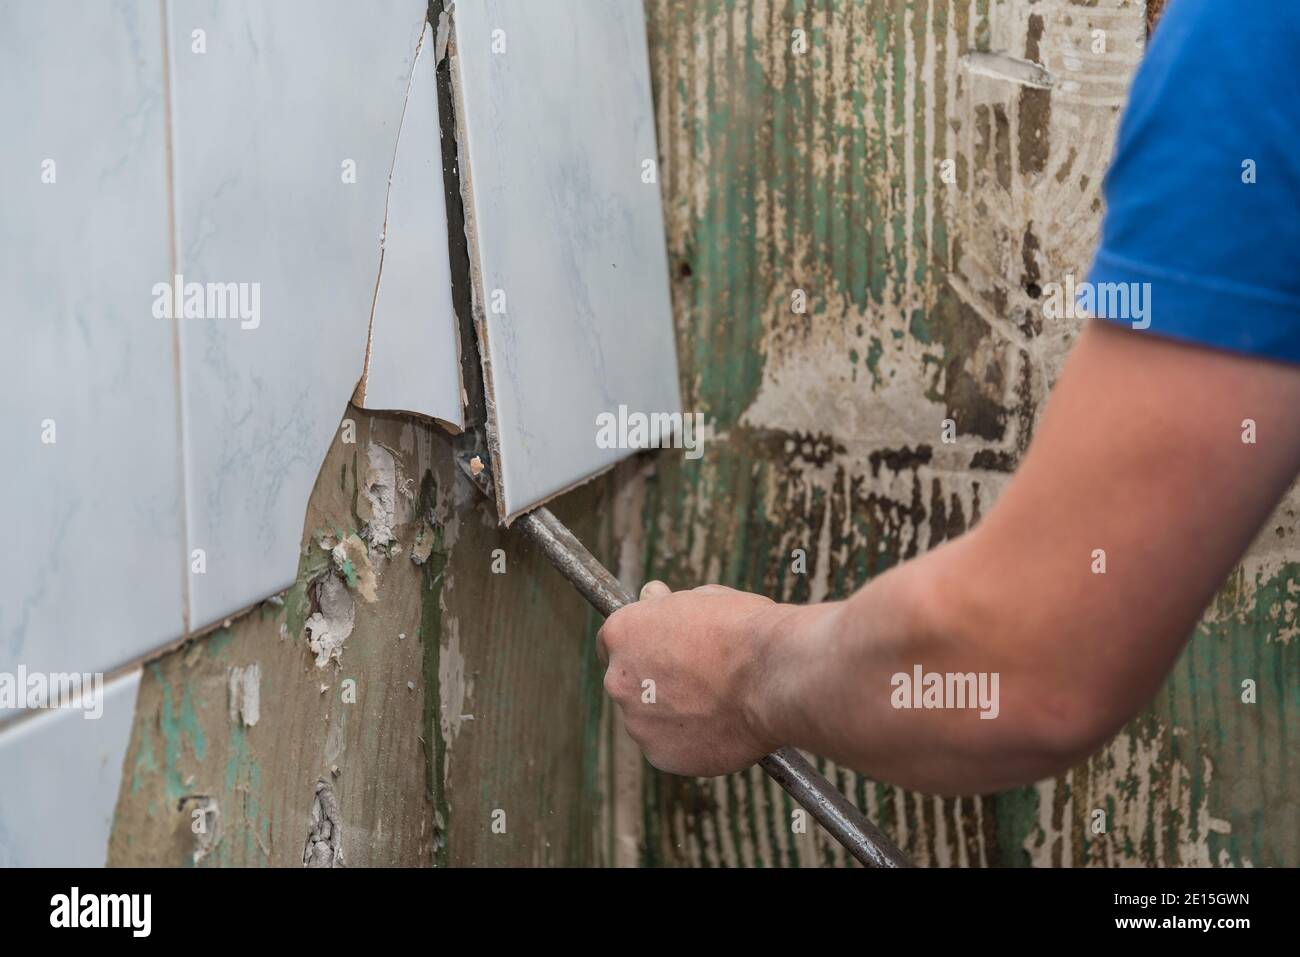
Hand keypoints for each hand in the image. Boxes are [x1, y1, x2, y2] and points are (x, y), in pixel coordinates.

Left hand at [597, 581, 783, 775]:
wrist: (774, 675)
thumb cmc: (745, 631)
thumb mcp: (703, 598)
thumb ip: (667, 606)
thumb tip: (652, 597)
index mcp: (623, 633)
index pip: (613, 643)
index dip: (640, 648)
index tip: (661, 654)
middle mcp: (619, 679)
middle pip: (628, 684)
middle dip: (655, 683)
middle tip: (699, 681)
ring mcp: (637, 722)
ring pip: (650, 720)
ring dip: (674, 715)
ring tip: (719, 704)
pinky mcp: (660, 755)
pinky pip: (671, 748)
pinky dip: (691, 742)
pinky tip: (722, 727)